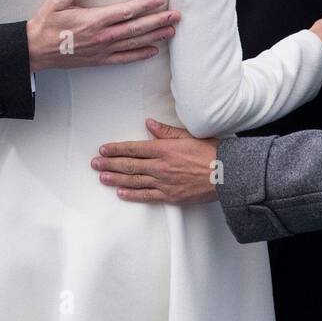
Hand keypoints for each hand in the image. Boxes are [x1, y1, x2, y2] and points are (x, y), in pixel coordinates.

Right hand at [26, 0, 179, 71]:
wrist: (36, 50)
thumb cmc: (46, 24)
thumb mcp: (57, 1)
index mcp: (93, 20)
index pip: (125, 11)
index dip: (144, 6)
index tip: (159, 1)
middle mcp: (102, 36)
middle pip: (136, 28)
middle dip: (157, 21)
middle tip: (176, 16)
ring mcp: (102, 50)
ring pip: (134, 43)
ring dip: (155, 37)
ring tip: (171, 31)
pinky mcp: (99, 60)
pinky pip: (124, 58)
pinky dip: (140, 55)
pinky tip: (153, 51)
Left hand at [92, 119, 219, 203]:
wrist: (226, 174)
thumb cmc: (211, 153)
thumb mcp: (189, 135)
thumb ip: (166, 131)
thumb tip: (150, 124)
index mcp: (164, 149)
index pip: (134, 149)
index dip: (117, 149)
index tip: (104, 149)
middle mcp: (160, 166)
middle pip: (129, 165)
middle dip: (109, 164)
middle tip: (95, 164)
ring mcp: (164, 183)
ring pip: (134, 181)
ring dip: (115, 179)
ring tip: (102, 177)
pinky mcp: (170, 196)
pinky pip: (146, 196)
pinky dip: (132, 194)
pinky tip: (121, 193)